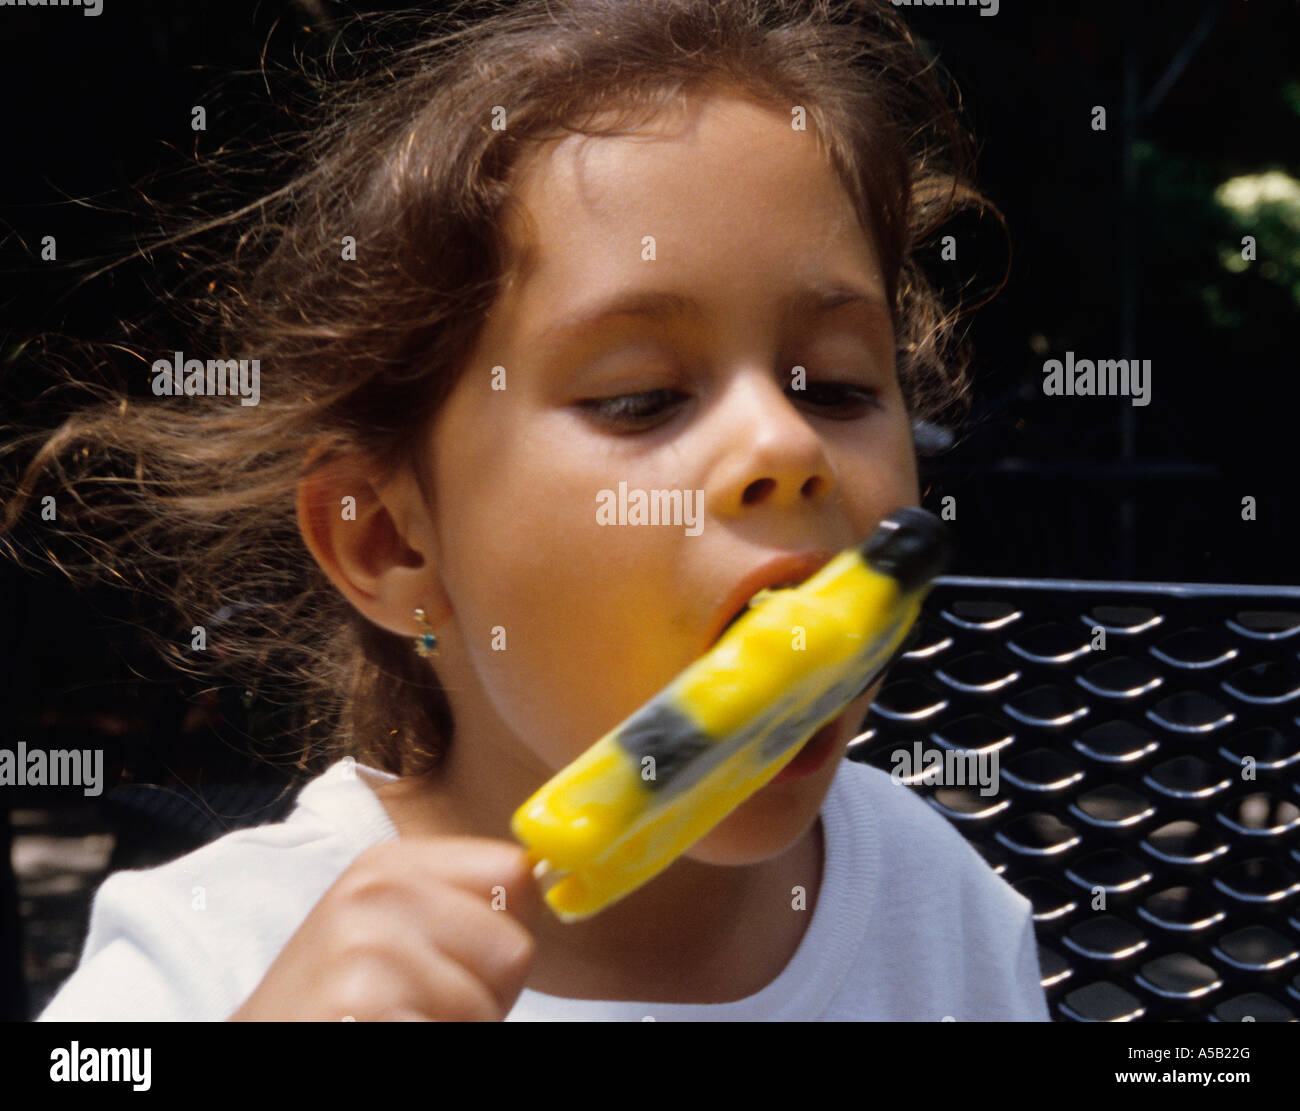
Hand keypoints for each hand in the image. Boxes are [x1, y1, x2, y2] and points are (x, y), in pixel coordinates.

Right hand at [228, 837, 539, 1020]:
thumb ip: (463, 903)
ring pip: (487, 1007)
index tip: (467, 955)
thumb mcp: (385, 926)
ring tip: (395, 1024)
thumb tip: (553, 874)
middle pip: (513, 949)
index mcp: (391, 863)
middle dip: (484, 995)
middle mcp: (377, 892)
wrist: (258, 1046)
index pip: (515, 872)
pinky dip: (430, 1047)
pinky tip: (380, 1037)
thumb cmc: (337, 1002)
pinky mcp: (361, 1007)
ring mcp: (366, 951)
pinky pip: (452, 1037)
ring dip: (454, 1030)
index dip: (505, 930)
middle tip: (417, 1007)